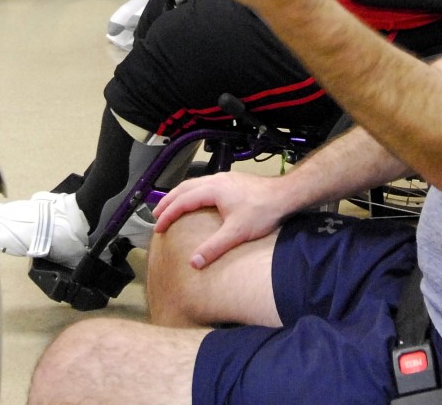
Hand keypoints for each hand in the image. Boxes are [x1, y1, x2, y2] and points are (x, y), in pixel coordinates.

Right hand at [153, 171, 292, 268]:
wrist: (285, 195)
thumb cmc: (263, 211)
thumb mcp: (237, 232)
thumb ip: (214, 247)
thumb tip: (194, 262)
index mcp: (213, 189)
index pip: (182, 201)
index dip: (168, 214)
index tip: (158, 227)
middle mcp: (216, 180)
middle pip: (184, 188)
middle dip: (168, 202)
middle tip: (156, 215)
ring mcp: (225, 178)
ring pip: (194, 184)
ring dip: (180, 195)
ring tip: (171, 207)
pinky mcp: (232, 181)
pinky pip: (204, 184)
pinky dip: (192, 192)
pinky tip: (197, 201)